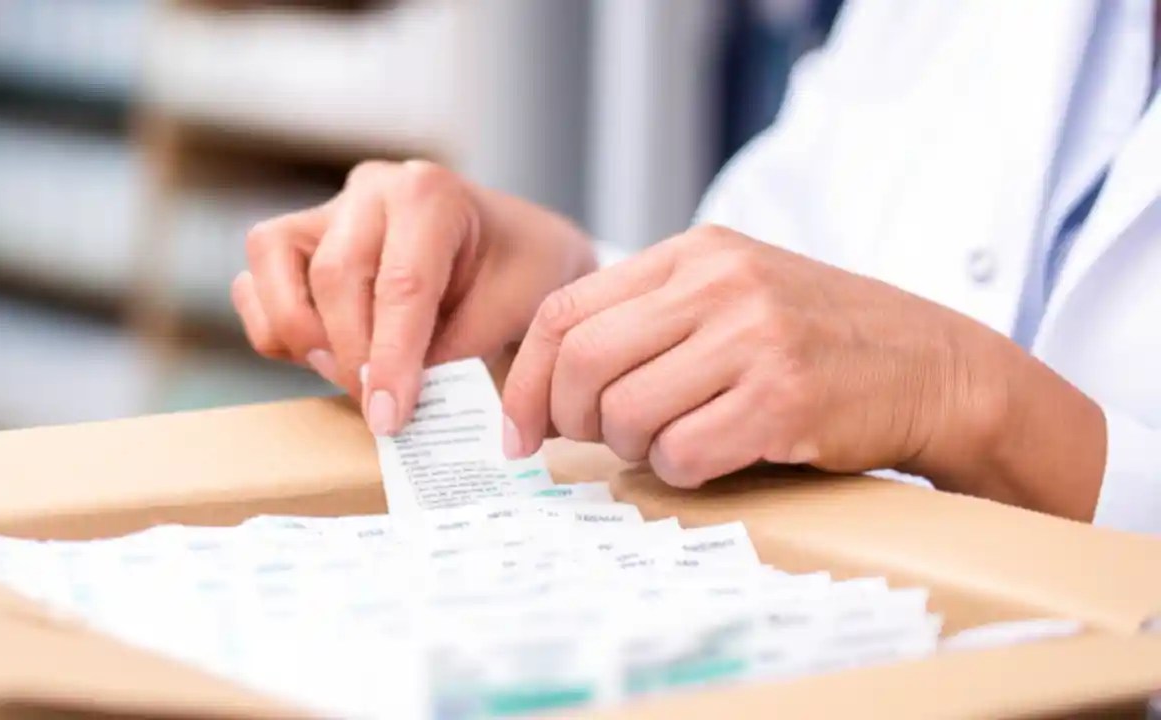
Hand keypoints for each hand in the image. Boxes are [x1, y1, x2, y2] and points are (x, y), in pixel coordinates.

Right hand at [232, 160, 595, 434]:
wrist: (514, 247)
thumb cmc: (520, 270)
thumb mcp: (515, 307)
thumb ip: (454, 350)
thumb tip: (391, 397)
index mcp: (430, 194)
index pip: (400, 285)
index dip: (390, 359)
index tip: (389, 417)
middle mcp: (371, 190)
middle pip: (333, 277)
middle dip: (352, 358)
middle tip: (382, 412)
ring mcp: (327, 211)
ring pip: (273, 266)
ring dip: (304, 338)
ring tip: (353, 379)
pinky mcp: (297, 240)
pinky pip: (254, 283)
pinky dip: (276, 329)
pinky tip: (327, 356)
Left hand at [501, 225, 1105, 519]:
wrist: (933, 365)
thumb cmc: (819, 339)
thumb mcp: (733, 292)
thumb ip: (650, 319)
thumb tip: (550, 388)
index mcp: (694, 252)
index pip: (565, 309)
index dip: (527, 379)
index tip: (521, 430)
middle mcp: (719, 284)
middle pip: (583, 361)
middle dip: (571, 418)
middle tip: (595, 441)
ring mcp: (754, 338)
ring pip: (627, 412)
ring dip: (632, 448)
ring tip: (671, 442)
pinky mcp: (784, 399)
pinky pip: (683, 452)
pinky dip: (681, 469)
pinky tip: (713, 456)